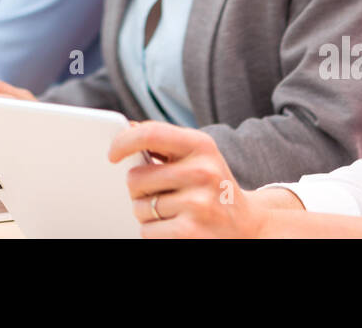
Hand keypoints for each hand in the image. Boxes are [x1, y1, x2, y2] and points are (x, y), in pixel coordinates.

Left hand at [108, 122, 298, 237]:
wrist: (248, 226)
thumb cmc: (213, 188)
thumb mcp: (198, 157)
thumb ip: (165, 143)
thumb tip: (127, 130)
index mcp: (201, 145)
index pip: (150, 133)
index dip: (124, 142)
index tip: (113, 154)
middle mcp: (202, 171)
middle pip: (135, 178)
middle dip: (139, 189)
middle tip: (161, 192)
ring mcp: (198, 203)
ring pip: (139, 207)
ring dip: (148, 212)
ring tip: (174, 210)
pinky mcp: (191, 231)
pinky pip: (147, 230)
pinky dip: (155, 231)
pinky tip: (176, 226)